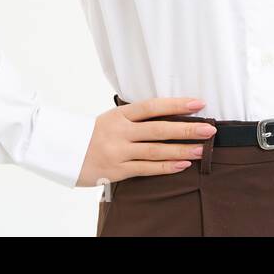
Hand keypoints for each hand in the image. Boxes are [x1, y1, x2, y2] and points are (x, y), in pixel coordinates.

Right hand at [75, 96, 216, 186]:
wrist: (64, 153)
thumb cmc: (93, 134)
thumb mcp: (112, 119)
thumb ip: (136, 118)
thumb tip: (170, 114)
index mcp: (119, 115)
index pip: (152, 106)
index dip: (176, 104)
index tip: (199, 103)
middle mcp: (119, 132)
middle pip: (159, 129)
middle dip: (187, 129)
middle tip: (209, 129)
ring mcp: (118, 152)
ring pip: (155, 151)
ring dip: (181, 150)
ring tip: (202, 149)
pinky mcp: (117, 171)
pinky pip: (146, 169)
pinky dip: (166, 167)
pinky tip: (183, 164)